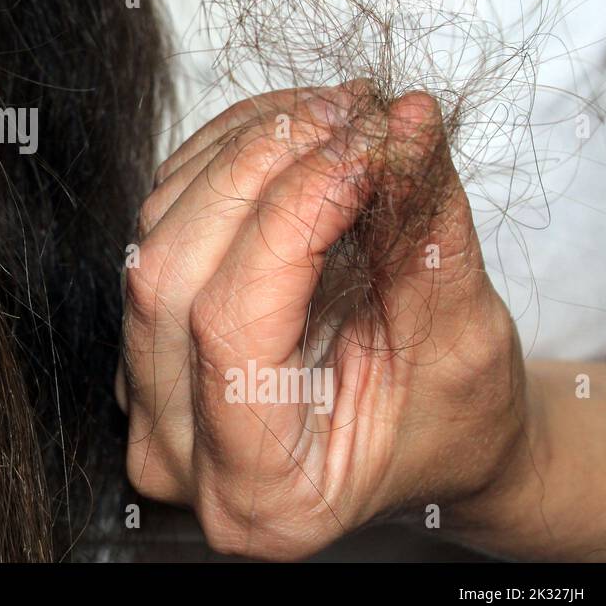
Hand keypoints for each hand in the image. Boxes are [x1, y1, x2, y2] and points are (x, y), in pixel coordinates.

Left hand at [118, 82, 529, 558]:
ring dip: (243, 150)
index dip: (295, 218)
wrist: (429, 435)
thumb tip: (405, 121)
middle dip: (263, 169)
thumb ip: (425, 229)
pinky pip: (159, 218)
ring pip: (156, 233)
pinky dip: (223, 158)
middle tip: (354, 112)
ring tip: (335, 112)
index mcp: (259, 493)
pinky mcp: (143, 331)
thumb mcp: (462, 337)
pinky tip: (289, 128)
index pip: (231, 327)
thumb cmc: (450, 418)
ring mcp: (144, 388)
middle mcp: (175, 448)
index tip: (367, 147)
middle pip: (172, 272)